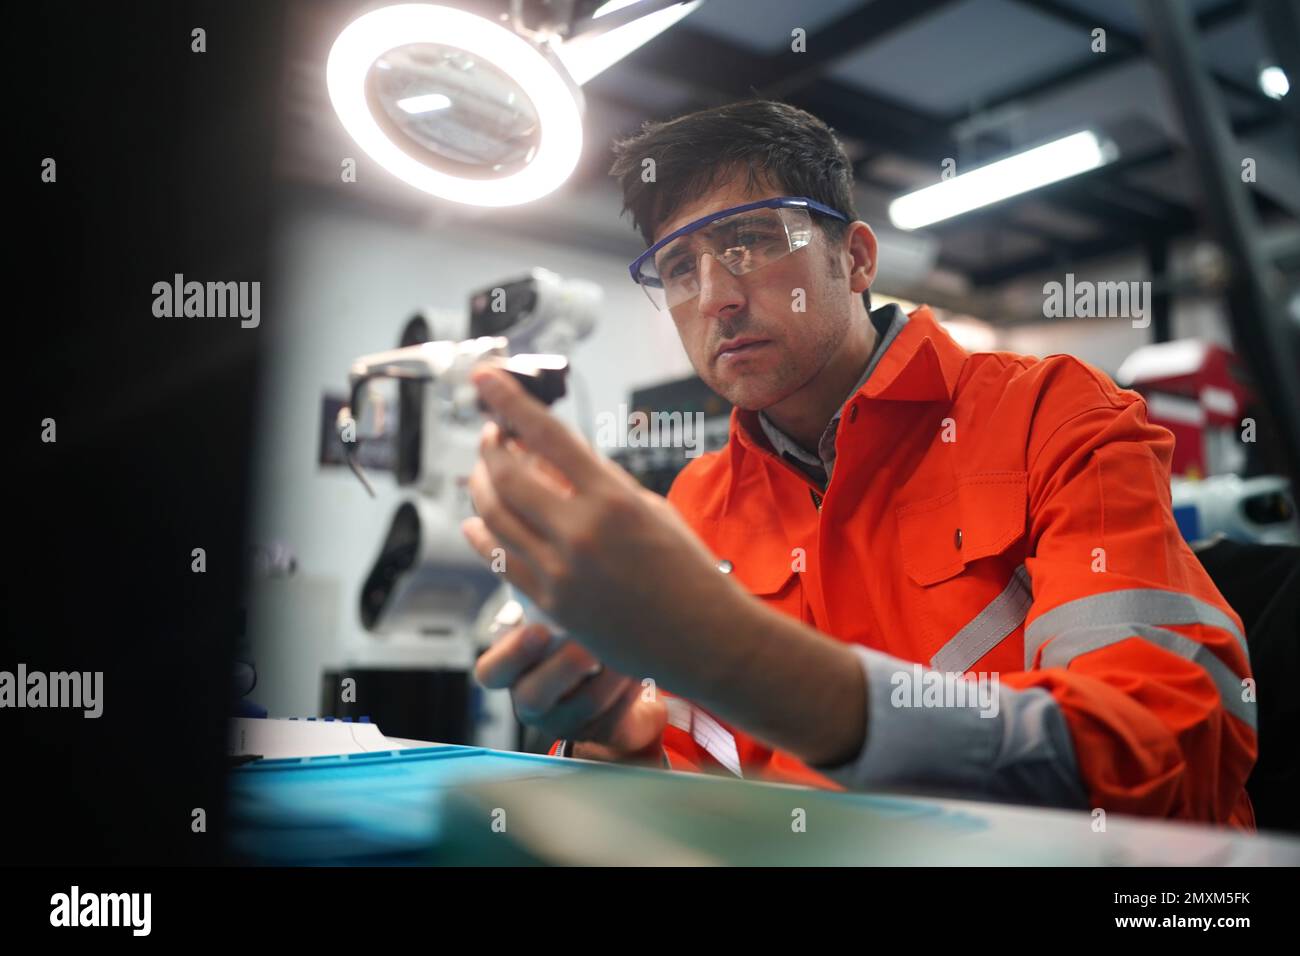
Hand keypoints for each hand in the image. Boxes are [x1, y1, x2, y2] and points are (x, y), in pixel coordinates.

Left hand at [460, 366, 749, 688]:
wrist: (704, 638)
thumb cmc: (688, 569)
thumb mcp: (650, 508)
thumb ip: (599, 482)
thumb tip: (552, 458)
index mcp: (613, 498)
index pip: (546, 434)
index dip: (508, 401)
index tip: (485, 377)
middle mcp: (581, 533)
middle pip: (506, 475)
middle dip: (490, 446)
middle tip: (490, 434)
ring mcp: (561, 571)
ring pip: (494, 517)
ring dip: (480, 486)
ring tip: (483, 471)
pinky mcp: (551, 604)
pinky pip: (500, 560)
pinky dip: (482, 534)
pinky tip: (476, 522)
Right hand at [476, 621, 667, 758]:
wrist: (609, 680)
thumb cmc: (573, 636)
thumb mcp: (553, 620)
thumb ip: (543, 603)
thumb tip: (541, 567)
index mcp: (511, 671)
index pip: (491, 673)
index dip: (512, 655)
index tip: (539, 631)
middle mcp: (531, 700)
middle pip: (531, 697)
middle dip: (564, 668)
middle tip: (587, 645)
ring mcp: (565, 721)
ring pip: (585, 703)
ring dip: (610, 670)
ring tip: (628, 641)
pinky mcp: (600, 732)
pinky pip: (616, 715)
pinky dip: (631, 685)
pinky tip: (640, 661)